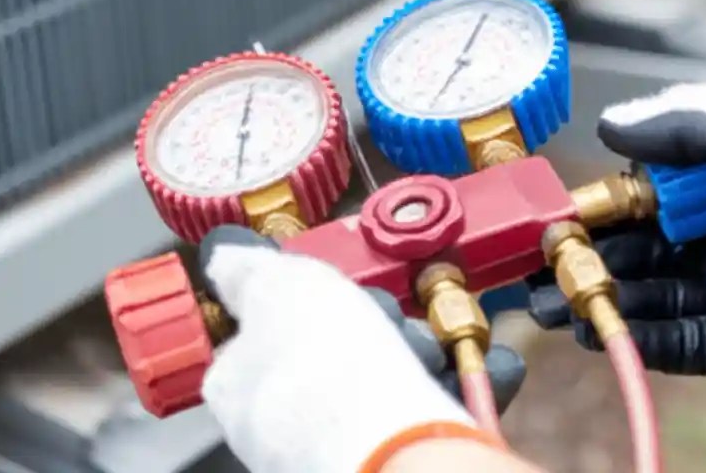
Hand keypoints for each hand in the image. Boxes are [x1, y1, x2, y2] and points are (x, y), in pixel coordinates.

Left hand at [198, 226, 522, 471]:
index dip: (301, 298)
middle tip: (387, 313)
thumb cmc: (321, 370)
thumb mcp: (275, 285)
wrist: (388, 444)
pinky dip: (462, 384)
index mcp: (238, 383)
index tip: (330, 284)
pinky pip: (434, 413)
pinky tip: (482, 365)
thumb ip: (247, 268)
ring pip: (388, 380)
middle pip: (332, 351)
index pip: (260, 331)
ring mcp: (337, 447)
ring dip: (421, 349)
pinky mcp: (393, 461)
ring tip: (433, 345)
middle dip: (375, 320)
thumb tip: (223, 254)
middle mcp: (281, 425)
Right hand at [527, 84, 705, 431]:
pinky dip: (629, 334)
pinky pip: (670, 340)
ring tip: (545, 300)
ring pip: (646, 293)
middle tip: (536, 259)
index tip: (563, 206)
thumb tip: (609, 124)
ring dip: (594, 295)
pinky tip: (590, 328)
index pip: (650, 190)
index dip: (606, 199)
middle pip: (638, 245)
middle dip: (585, 252)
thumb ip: (674, 121)